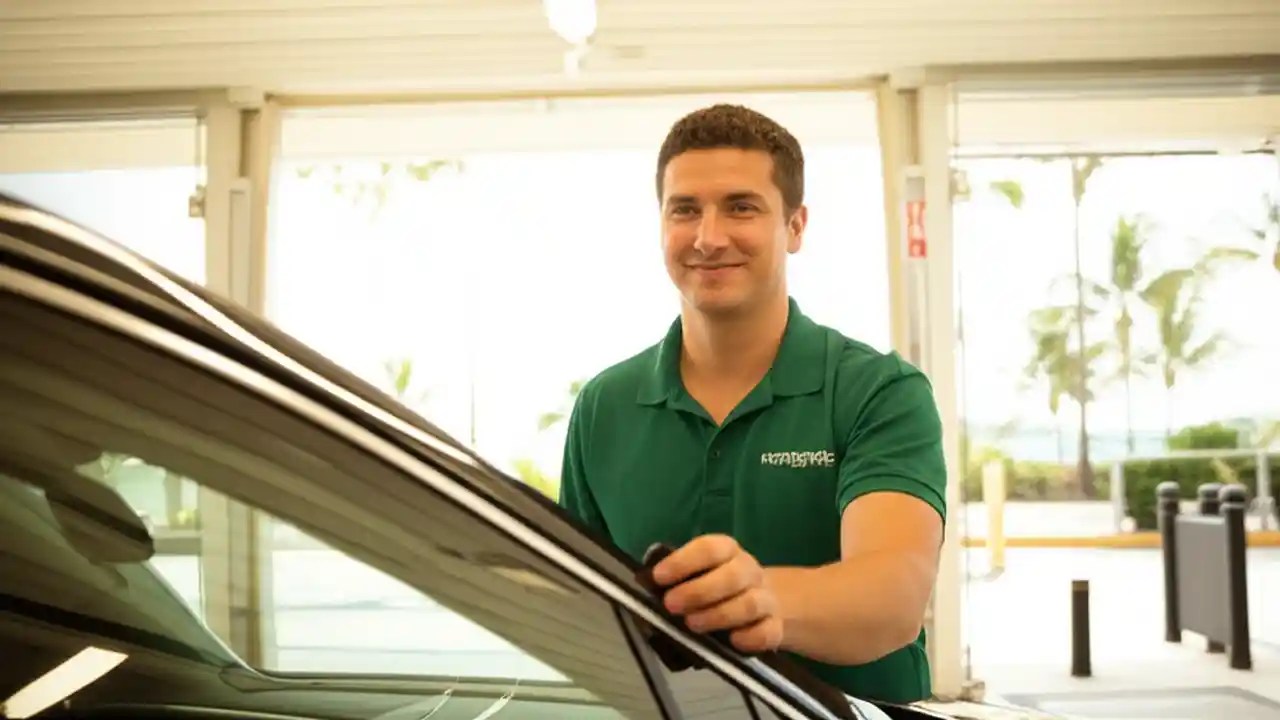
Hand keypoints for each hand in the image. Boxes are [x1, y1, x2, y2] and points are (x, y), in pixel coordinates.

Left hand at [651, 534, 783, 653]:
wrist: (763, 603)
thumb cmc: (718, 586)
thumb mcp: (701, 572)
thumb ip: (679, 577)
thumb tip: (649, 585)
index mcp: (728, 551)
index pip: (709, 548)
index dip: (683, 561)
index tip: (659, 577)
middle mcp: (749, 571)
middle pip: (732, 576)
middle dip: (698, 591)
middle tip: (671, 605)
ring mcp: (766, 599)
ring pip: (749, 604)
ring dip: (718, 615)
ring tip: (691, 624)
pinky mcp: (775, 627)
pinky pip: (766, 632)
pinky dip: (749, 637)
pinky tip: (732, 641)